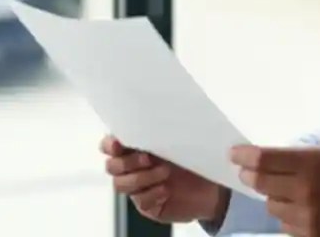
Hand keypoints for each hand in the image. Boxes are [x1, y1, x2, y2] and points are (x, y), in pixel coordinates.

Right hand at [101, 135, 229, 224]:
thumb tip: (159, 115)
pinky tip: (167, 191)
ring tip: (165, 174)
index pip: (108, 145)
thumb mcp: (181, 138)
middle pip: (112, 166)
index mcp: (135, 147)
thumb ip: (166, 129)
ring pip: (121, 184)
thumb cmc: (194, 156)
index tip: (120, 144)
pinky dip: (153, 194)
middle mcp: (132, 167)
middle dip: (128, 162)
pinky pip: (140, 201)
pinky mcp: (147, 205)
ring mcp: (137, 187)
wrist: (211, 186)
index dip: (110, 144)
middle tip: (149, 158)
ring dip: (141, 178)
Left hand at [231, 145, 319, 236]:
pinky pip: (284, 225)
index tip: (233, 154)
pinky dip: (288, 217)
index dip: (243, 156)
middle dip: (251, 176)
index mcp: (310, 164)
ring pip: (271, 207)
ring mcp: (307, 216)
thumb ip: (293, 157)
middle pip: (261, 183)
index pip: (265, 159)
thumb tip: (259, 159)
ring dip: (274, 198)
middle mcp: (306, 190)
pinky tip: (302, 209)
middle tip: (248, 172)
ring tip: (290, 192)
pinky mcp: (311, 235)